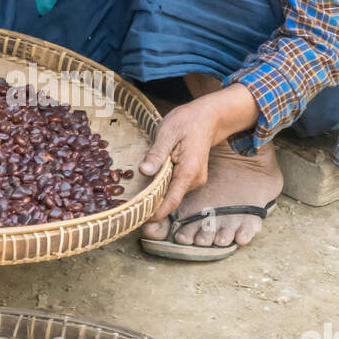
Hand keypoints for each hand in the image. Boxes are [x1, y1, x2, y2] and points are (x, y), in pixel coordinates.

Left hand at [139, 96, 218, 220]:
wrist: (208, 118)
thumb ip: (156, 154)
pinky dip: (162, 185)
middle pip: (169, 198)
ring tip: (140, 185)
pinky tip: (154, 175)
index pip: (172, 200)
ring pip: (171, 192)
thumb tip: (144, 171)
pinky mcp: (191, 178)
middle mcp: (195, 180)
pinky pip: (174, 186)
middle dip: (151, 201)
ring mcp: (195, 180)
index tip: (140, 220)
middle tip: (129, 203)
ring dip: (156, 191)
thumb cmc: (187, 122)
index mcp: (189, 171)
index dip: (156, 213)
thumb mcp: (168, 133)